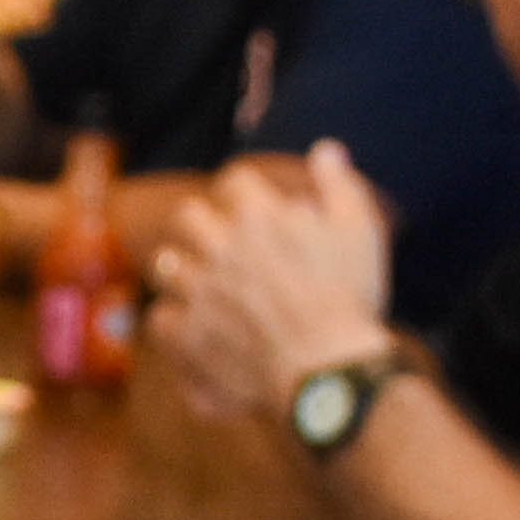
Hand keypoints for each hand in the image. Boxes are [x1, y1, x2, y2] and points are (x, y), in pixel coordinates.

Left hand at [153, 143, 400, 423]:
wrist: (328, 370)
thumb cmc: (349, 298)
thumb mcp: (358, 229)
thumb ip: (339, 183)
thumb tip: (325, 149)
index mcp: (258, 214)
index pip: (233, 181)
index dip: (243, 194)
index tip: (252, 208)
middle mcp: (218, 245)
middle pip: (188, 216)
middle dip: (202, 225)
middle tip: (220, 244)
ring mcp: (198, 290)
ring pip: (167, 264)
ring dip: (184, 270)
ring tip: (202, 282)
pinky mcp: (187, 333)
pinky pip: (160, 318)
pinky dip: (173, 320)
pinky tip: (189, 324)